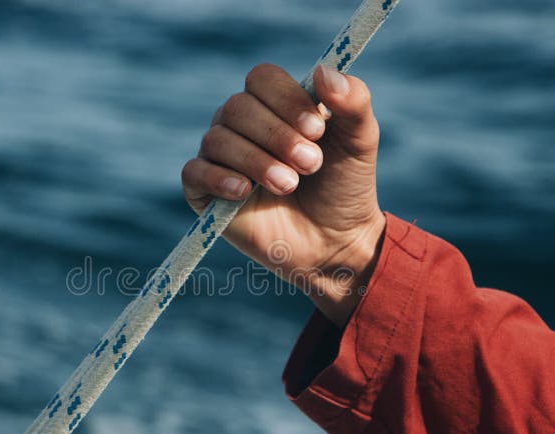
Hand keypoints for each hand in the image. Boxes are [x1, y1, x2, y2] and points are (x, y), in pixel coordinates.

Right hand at [181, 63, 385, 325]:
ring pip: (217, 139)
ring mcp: (221, 157)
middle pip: (238, 107)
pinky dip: (218, 178)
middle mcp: (242, 124)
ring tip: (289, 185)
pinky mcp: (204, 192)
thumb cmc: (344, 188)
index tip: (316, 129)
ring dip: (256, 161)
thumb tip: (322, 71)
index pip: (261, 78)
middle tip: (310, 164)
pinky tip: (245, 192)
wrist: (334, 242)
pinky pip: (194, 172)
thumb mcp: (360, 141)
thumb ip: (353, 101)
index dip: (285, 99)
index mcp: (275, 104)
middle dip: (276, 136)